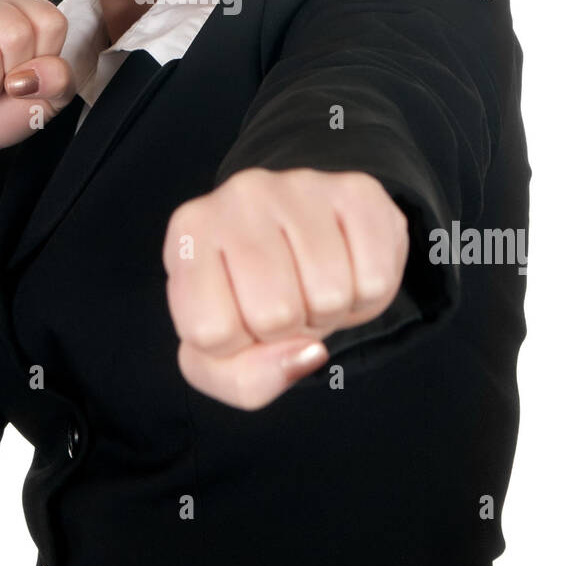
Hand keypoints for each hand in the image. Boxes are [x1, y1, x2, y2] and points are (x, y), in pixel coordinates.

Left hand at [162, 167, 409, 409]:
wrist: (303, 239)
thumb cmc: (250, 299)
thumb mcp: (222, 354)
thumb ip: (246, 380)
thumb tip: (308, 354)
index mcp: (190, 233)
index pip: (211, 331)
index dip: (236, 344)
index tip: (239, 318)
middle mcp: (240, 195)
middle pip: (275, 314)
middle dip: (288, 329)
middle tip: (287, 301)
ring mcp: (301, 185)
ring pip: (329, 298)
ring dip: (330, 312)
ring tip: (314, 285)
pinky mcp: (358, 190)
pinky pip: (375, 279)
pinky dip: (368, 296)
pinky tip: (346, 267)